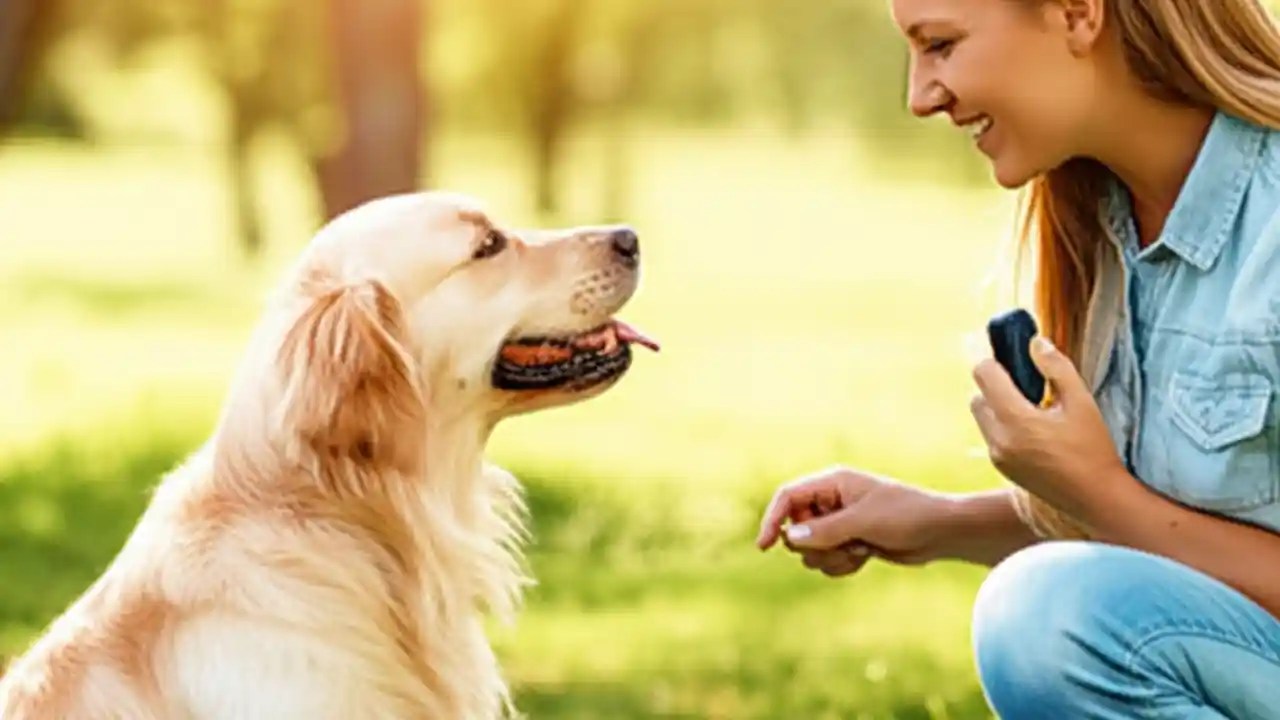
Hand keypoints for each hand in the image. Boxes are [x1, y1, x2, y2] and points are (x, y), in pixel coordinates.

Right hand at [756, 466, 957, 575]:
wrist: (940, 532)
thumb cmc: (906, 515)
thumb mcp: (864, 522)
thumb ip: (825, 530)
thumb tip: (789, 537)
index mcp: (832, 482)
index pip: (788, 498)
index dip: (772, 519)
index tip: (764, 546)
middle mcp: (831, 501)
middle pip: (795, 528)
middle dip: (814, 545)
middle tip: (841, 545)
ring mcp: (839, 523)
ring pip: (810, 549)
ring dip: (831, 557)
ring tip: (860, 550)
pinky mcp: (849, 542)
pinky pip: (826, 560)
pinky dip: (842, 564)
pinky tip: (866, 556)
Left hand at [969, 335, 1127, 521]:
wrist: (1096, 497)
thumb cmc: (1092, 448)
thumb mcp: (1081, 402)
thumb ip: (1056, 368)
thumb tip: (1034, 342)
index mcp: (1015, 419)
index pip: (983, 374)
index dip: (997, 361)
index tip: (1017, 361)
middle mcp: (998, 439)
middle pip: (978, 396)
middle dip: (997, 387)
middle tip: (1029, 388)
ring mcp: (998, 457)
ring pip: (983, 418)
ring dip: (999, 408)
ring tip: (1034, 412)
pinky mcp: (1002, 469)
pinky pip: (992, 437)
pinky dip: (1004, 428)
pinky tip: (1035, 433)